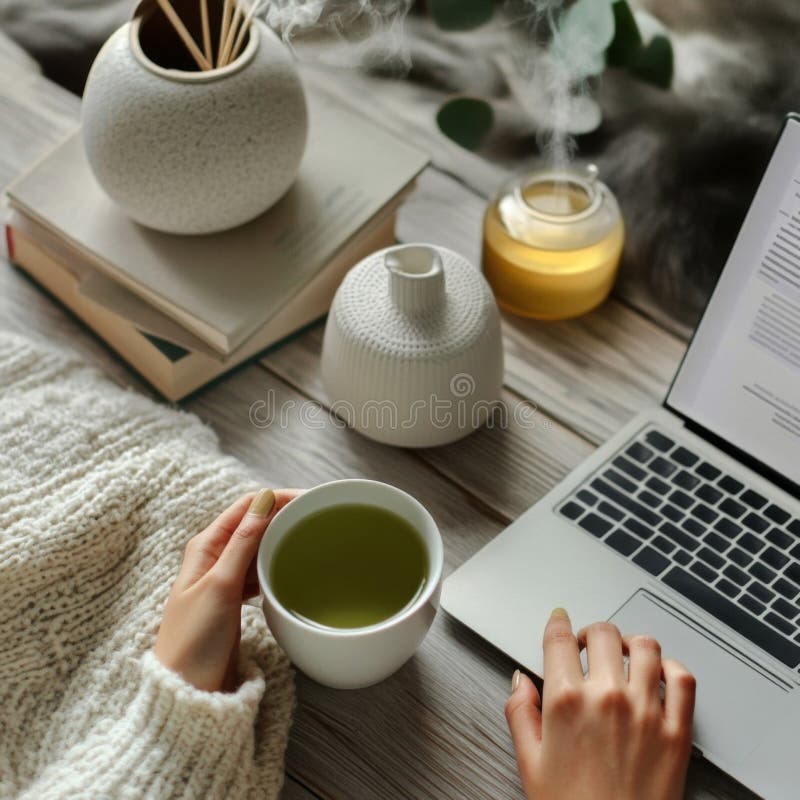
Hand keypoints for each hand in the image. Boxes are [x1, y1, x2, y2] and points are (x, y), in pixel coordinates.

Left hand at [154, 488, 300, 692]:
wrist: (187, 690)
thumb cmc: (195, 639)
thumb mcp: (221, 585)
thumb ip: (243, 541)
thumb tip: (264, 499)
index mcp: (206, 546)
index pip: (247, 506)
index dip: (278, 497)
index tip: (308, 499)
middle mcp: (214, 556)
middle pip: (254, 523)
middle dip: (282, 516)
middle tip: (316, 517)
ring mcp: (224, 578)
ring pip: (258, 546)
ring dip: (279, 539)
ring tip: (309, 537)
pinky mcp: (234, 598)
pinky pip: (258, 570)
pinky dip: (275, 563)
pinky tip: (290, 567)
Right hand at [505, 609, 695, 799]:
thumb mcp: (530, 763)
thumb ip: (520, 713)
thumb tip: (520, 682)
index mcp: (566, 701)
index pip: (559, 639)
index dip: (557, 622)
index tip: (559, 619)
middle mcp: (607, 698)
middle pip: (603, 633)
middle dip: (591, 633)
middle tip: (588, 644)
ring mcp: (646, 712)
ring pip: (645, 647)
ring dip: (630, 644)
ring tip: (623, 654)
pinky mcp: (678, 731)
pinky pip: (682, 679)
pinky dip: (671, 667)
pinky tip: (658, 674)